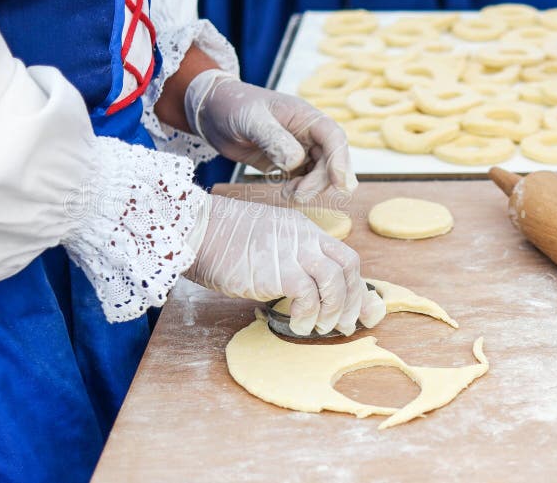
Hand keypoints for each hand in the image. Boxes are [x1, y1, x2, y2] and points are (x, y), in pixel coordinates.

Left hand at [185, 70, 357, 202]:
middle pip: (330, 160)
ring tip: (287, 195)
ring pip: (319, 173)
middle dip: (321, 181)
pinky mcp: (286, 163)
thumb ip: (272, 138)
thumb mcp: (251, 119)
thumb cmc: (233, 106)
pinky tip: (285, 192)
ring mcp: (299, 149)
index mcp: (305, 116)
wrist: (214, 113)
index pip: (334, 137)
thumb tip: (295, 162)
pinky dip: (300, 189)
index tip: (340, 185)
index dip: (341, 161)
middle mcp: (307, 133)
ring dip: (311, 188)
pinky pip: (304, 179)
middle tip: (299, 195)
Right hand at [185, 195, 385, 335]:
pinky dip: (308, 315)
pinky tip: (298, 325)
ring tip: (319, 327)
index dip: (355, 285)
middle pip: (347, 267)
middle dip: (352, 300)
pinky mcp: (279, 271)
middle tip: (343, 325)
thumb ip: (290, 262)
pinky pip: (308, 296)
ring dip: (332, 311)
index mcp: (303, 229)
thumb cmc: (224, 242)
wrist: (200, 232)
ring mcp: (293, 252)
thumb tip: (310, 291)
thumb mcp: (267, 245)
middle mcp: (304, 237)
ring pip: (334, 282)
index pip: (344, 255)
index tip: (357, 308)